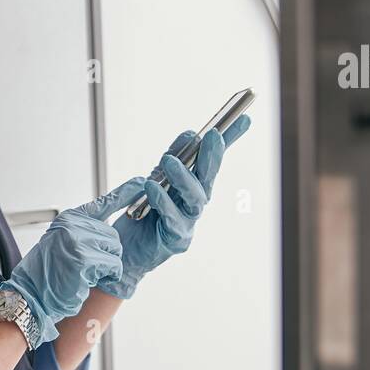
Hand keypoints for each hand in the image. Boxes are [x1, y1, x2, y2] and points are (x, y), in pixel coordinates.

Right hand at [1, 178, 144, 346]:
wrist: (31, 295)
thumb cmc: (46, 273)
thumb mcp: (62, 241)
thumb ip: (82, 230)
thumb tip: (107, 228)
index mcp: (69, 218)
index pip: (104, 202)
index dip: (125, 193)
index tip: (141, 182)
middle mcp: (73, 224)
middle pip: (113, 235)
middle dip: (108, 254)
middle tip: (88, 266)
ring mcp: (78, 240)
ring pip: (116, 250)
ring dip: (107, 267)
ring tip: (85, 273)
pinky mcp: (84, 259)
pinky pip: (114, 266)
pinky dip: (106, 276)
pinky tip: (87, 280)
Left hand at [98, 114, 249, 299]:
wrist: (123, 251)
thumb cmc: (141, 215)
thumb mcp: (154, 179)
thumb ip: (173, 159)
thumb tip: (191, 134)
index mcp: (193, 185)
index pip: (212, 158)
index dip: (230, 139)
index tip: (245, 118)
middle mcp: (195, 201)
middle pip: (209, 176)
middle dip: (213, 155)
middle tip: (213, 135)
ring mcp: (189, 221)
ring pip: (195, 196)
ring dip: (183, 176)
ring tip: (168, 161)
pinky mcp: (177, 239)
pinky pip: (172, 216)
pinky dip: (162, 200)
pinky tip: (151, 186)